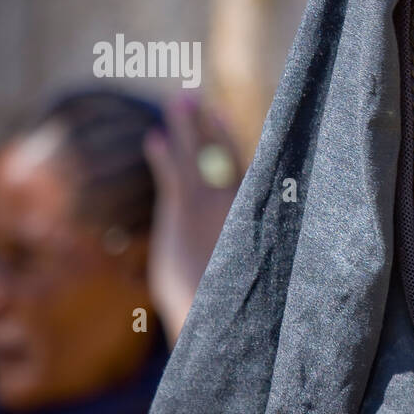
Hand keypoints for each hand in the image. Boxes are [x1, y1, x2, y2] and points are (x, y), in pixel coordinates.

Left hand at [142, 95, 242, 344]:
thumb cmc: (234, 303)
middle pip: (222, 150)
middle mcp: (236, 201)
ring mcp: (210, 204)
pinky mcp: (184, 212)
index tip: (219, 114)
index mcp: (254, 212)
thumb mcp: (248, 271)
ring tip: (177, 101)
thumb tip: (259, 249)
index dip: (228, 138)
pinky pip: (174, 173)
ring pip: (199, 153)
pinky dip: (164, 155)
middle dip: (208, 122)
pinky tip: (155, 139)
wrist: (221, 317)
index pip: (243, 167)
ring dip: (186, 126)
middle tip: (192, 96)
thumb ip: (246, 246)